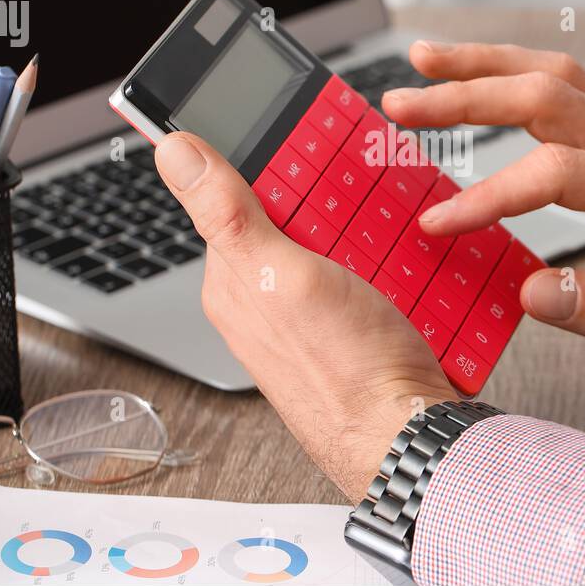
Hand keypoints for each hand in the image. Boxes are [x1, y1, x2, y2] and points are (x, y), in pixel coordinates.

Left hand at [155, 133, 457, 500]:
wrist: (411, 437)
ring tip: (391, 250)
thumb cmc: (348, 372)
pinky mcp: (355, 329)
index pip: (243, 196)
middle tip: (362, 212)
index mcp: (232, 283)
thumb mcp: (283, 275)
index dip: (278, 167)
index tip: (309, 148)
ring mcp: (311, 318)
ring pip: (344, 244)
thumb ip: (228, 214)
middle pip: (301, 218)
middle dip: (336, 207)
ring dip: (374, 236)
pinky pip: (376, 275)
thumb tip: (173, 151)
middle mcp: (266, 301)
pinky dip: (396, 267)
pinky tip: (408, 274)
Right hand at [382, 42, 584, 383]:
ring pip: (557, 79)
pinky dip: (517, 79)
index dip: (489, 196)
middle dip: (467, 94)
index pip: (556, 176)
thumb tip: (530, 294)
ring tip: (426, 62)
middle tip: (401, 103)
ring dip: (488, 65)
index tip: (438, 226)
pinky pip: (569, 94)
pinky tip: (482, 82)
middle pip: (546, 96)